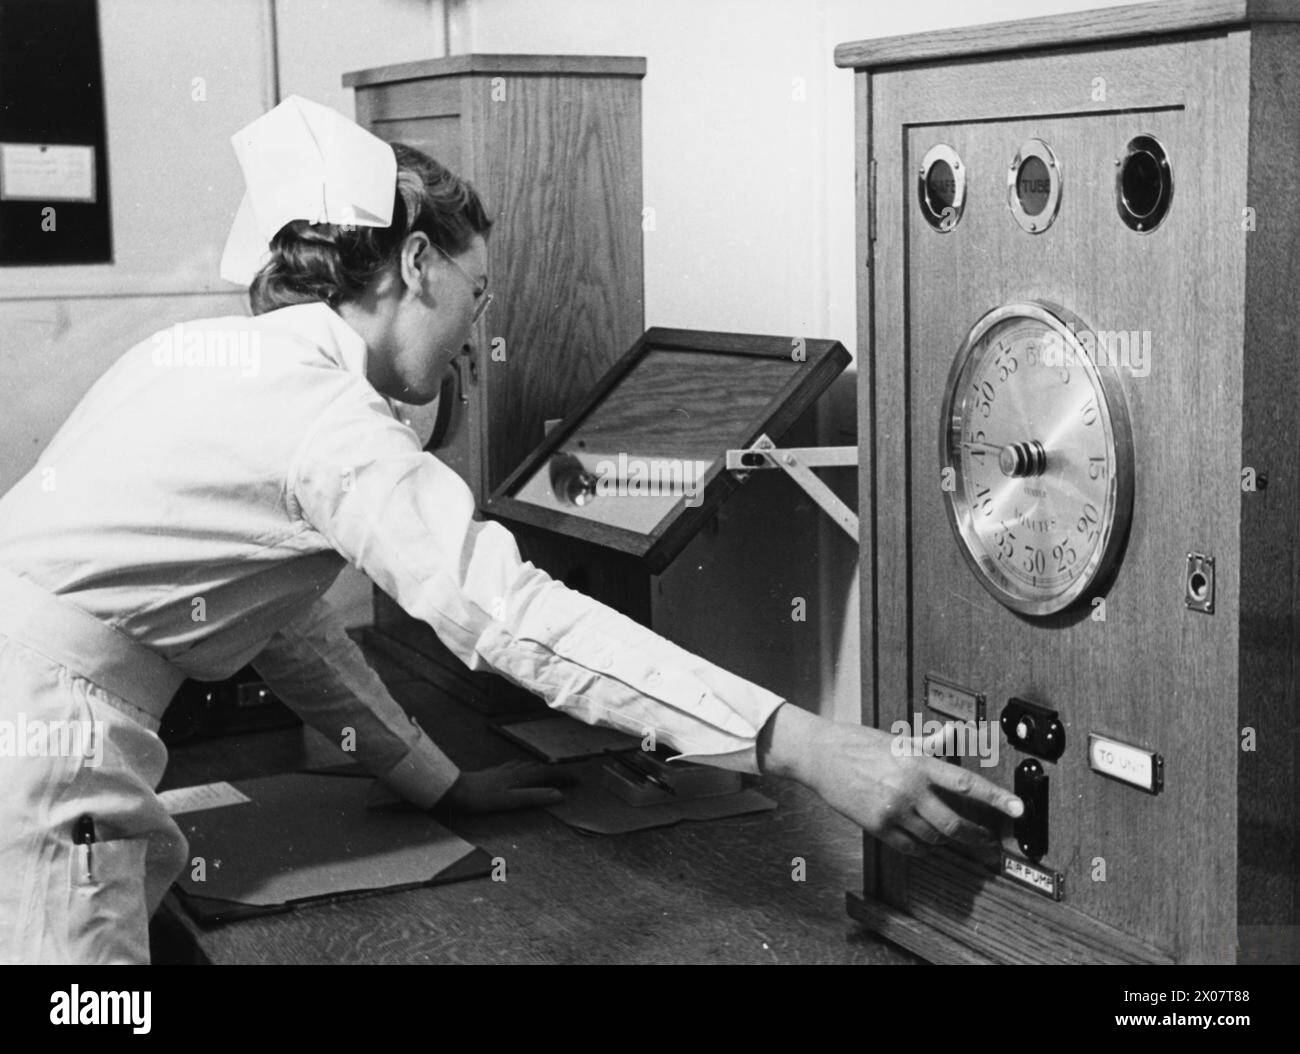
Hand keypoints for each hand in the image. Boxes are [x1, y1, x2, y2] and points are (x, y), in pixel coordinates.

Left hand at [439, 759, 573, 814]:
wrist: (456, 789)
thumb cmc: (482, 798)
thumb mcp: (511, 801)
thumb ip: (535, 797)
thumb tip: (559, 795)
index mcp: (521, 776)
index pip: (548, 774)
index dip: (563, 777)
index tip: (578, 781)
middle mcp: (515, 769)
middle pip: (540, 768)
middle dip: (556, 772)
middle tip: (568, 779)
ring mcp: (504, 769)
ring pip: (528, 766)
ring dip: (542, 768)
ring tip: (549, 773)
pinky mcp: (495, 772)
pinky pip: (516, 767)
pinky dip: (526, 768)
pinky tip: (520, 770)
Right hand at [759, 705, 1022, 853]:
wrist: (820, 756)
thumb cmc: (857, 743)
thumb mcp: (896, 740)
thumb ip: (927, 744)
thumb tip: (951, 735)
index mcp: (918, 763)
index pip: (967, 784)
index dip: (996, 799)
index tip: (1017, 810)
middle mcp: (909, 788)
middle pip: (955, 823)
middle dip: (976, 836)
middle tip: (987, 840)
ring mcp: (893, 810)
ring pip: (933, 838)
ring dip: (943, 839)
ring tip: (943, 832)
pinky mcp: (877, 826)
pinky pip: (910, 847)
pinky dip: (921, 847)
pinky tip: (920, 839)